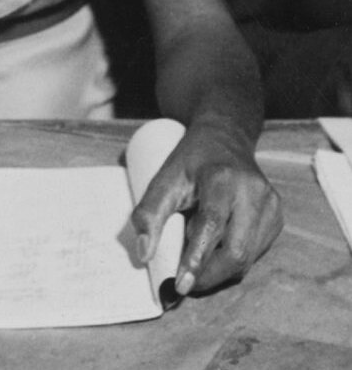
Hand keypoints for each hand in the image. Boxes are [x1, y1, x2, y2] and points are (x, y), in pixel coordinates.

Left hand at [131, 121, 281, 295]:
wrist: (224, 137)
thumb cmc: (190, 161)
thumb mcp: (164, 178)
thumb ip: (149, 214)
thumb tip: (144, 255)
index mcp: (222, 178)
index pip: (212, 225)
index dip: (196, 259)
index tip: (180, 285)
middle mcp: (252, 191)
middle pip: (236, 251)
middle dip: (209, 274)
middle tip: (185, 281)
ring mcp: (270, 203)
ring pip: (247, 258)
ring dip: (220, 269)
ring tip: (199, 254)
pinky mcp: (277, 215)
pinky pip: (255, 252)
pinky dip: (233, 260)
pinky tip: (217, 246)